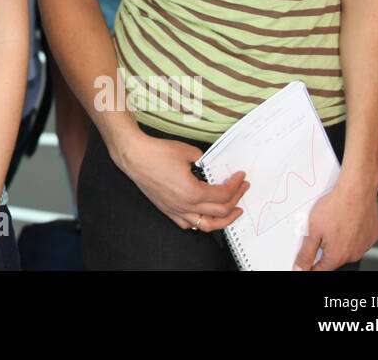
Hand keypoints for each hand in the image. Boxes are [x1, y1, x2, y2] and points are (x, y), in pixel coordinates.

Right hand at [116, 131, 249, 231]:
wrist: (134, 156)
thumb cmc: (157, 153)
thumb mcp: (189, 152)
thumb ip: (205, 161)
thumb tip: (212, 167)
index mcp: (193, 192)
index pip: (224, 194)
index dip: (236, 185)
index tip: (241, 177)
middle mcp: (185, 205)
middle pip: (220, 211)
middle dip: (236, 199)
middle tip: (242, 188)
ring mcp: (176, 210)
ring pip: (206, 225)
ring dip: (224, 220)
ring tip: (233, 212)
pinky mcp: (168, 210)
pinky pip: (189, 224)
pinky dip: (201, 222)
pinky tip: (206, 215)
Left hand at [293, 177, 377, 269]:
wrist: (357, 190)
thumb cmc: (335, 207)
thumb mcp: (311, 230)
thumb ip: (306, 253)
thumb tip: (300, 268)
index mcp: (337, 256)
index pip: (321, 269)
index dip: (310, 266)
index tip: (306, 263)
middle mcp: (354, 254)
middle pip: (334, 257)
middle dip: (325, 248)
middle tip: (321, 230)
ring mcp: (366, 245)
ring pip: (348, 247)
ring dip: (340, 240)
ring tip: (334, 222)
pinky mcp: (373, 235)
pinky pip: (360, 238)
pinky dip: (353, 232)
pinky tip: (347, 219)